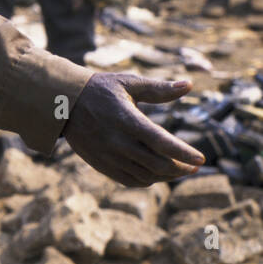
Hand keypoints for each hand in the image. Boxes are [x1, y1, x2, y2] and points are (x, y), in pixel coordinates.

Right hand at [63, 73, 203, 186]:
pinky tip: (156, 173)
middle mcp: (116, 141)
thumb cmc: (100, 90)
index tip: (202, 160)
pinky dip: (147, 180)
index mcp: (126, 119)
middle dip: (180, 168)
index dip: (183, 153)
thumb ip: (159, 89)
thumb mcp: (128, 83)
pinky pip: (129, 180)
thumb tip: (189, 85)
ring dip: (166, 176)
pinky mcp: (100, 164)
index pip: (161, 142)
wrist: (62, 103)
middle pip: (157, 164)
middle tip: (194, 166)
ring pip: (145, 175)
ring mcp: (107, 155)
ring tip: (178, 169)